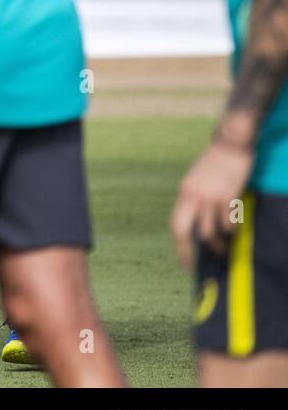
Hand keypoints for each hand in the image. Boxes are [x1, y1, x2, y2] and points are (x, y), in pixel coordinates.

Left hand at [170, 137, 253, 268]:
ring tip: (222, 249)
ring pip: (209, 231)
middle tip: (194, 265)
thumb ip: (193, 198)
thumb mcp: (196, 180)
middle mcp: (193, 196)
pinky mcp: (228, 197)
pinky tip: (234, 228)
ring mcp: (210, 197)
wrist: (231, 144)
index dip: (178, 245)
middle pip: (184, 231)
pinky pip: (228, 223)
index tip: (183, 261)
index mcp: (184, 192)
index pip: (175, 224)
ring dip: (216, 244)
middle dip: (186, 251)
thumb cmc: (215, 162)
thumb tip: (194, 220)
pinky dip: (231, 229)